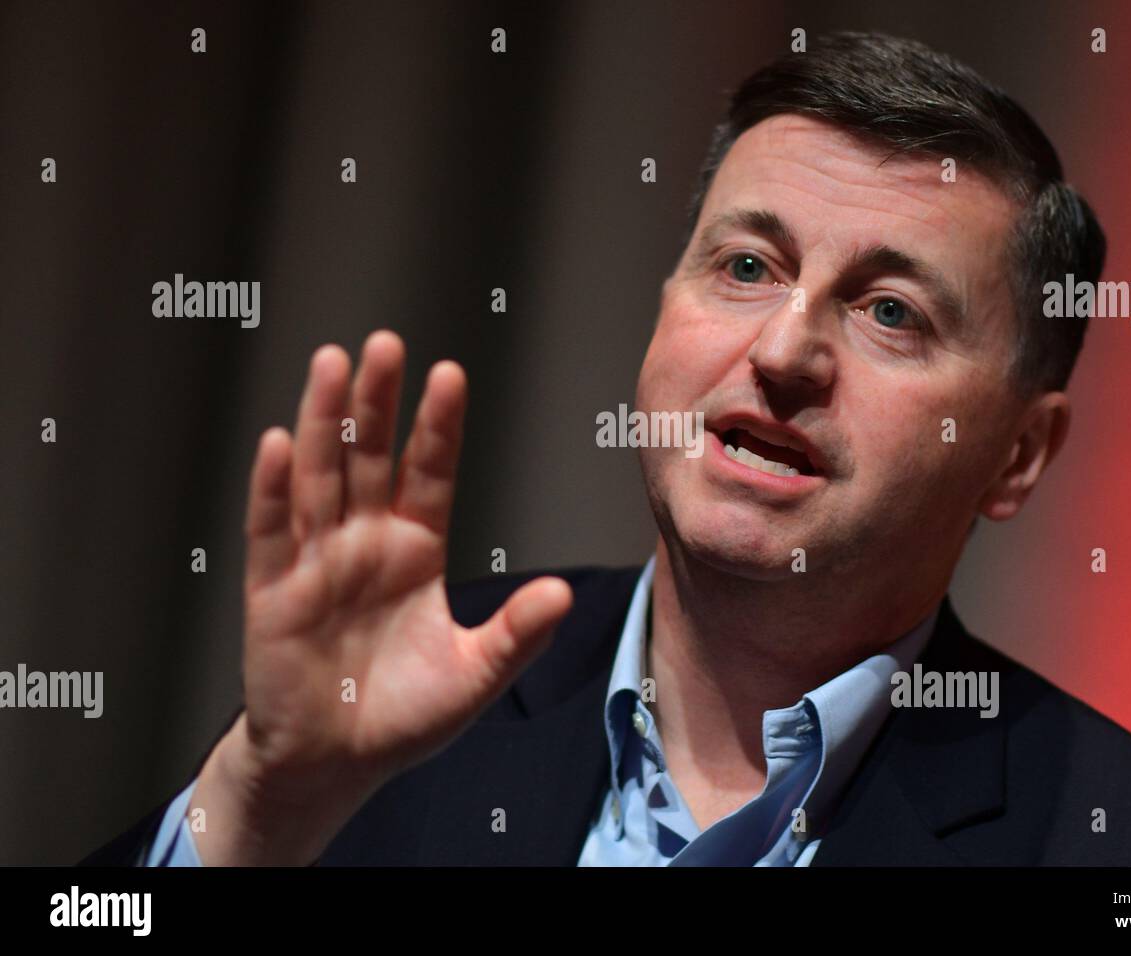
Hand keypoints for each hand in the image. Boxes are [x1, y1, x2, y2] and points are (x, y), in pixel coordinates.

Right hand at [191, 331, 571, 863]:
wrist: (333, 764)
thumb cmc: (402, 716)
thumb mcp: (473, 676)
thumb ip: (515, 635)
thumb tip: (562, 595)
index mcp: (416, 550)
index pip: (429, 472)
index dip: (437, 426)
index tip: (449, 375)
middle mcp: (366, 542)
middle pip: (371, 458)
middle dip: (378, 402)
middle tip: (386, 343)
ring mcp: (317, 561)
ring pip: (320, 477)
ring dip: (324, 423)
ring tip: (332, 364)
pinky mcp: (272, 592)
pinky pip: (272, 533)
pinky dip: (272, 490)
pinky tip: (279, 444)